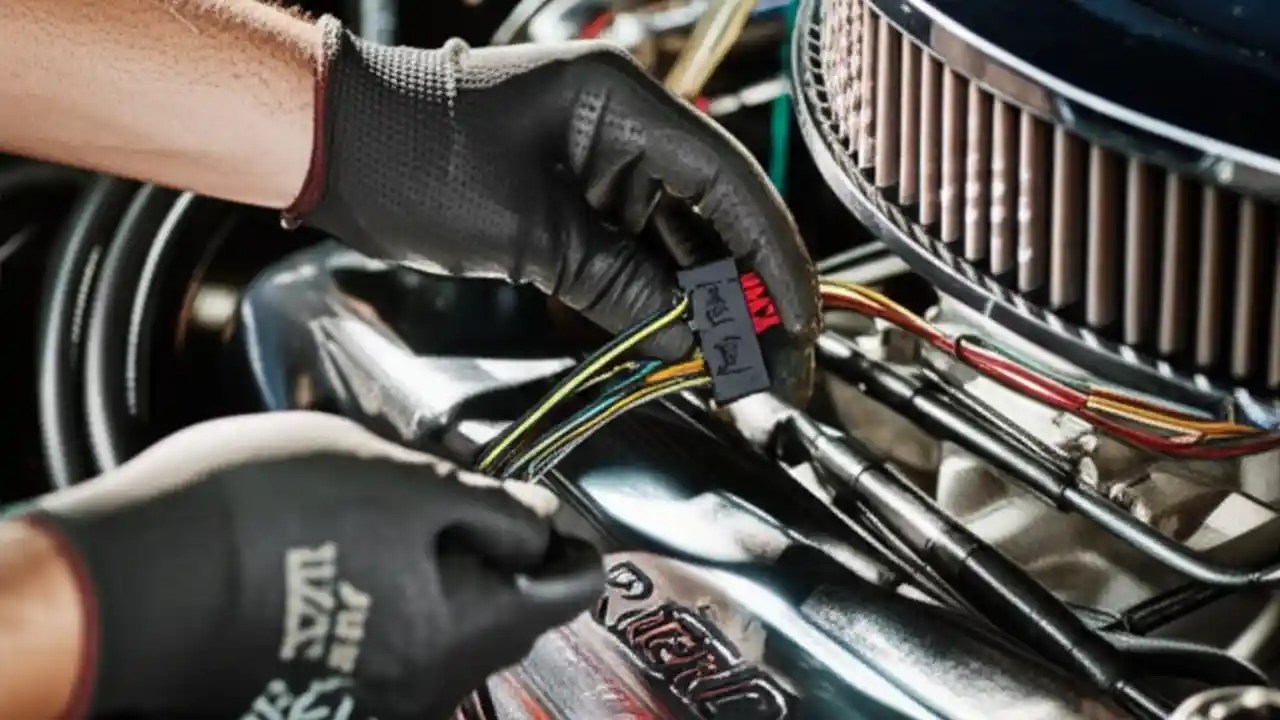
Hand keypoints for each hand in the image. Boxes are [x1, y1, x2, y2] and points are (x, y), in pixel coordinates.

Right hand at [30, 412, 602, 719]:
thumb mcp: (398, 480)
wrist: (128, 585)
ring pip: (438, 628)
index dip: (570, 536)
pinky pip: (380, 646)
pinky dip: (379, 604)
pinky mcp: (319, 696)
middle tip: (443, 494)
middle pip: (504, 612)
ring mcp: (371, 700)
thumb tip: (537, 519)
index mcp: (466, 630)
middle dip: (490, 551)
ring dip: (430, 576)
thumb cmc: (261, 524)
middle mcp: (429, 686)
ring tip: (370, 519)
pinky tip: (329, 560)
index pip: (571, 589)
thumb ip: (486, 504)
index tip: (550, 506)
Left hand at [288, 17, 820, 402]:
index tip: (798, 318)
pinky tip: (683, 348)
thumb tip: (690, 343)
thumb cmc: (412, 154)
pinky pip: (632, 258)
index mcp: (625, 105)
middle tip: (775, 365)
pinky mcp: (572, 206)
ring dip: (704, 307)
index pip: (729, 181)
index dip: (773, 256)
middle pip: (713, 218)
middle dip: (744, 295)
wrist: (329, 148)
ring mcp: (598, 169)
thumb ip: (618, 288)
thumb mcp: (528, 231)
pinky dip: (655, 303)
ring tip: (737, 371)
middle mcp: (624, 132)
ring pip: (676, 244)